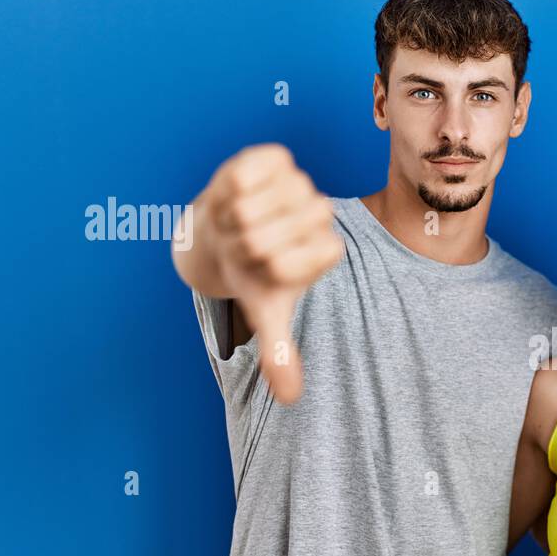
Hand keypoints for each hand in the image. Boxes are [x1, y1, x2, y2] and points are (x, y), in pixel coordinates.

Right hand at [193, 144, 341, 403]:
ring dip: (230, 221)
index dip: (266, 269)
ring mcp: (300, 183)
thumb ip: (280, 352)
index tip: (262, 267)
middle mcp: (321, 214)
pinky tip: (234, 196)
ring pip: (251, 207)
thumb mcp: (266, 312)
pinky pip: (245, 172)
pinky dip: (228, 189)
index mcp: (328, 251)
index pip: (295, 265)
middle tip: (242, 246)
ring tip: (236, 224)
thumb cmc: (253, 272)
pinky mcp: (276, 158)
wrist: (230, 229)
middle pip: (265, 238)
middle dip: (240, 249)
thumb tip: (288, 398)